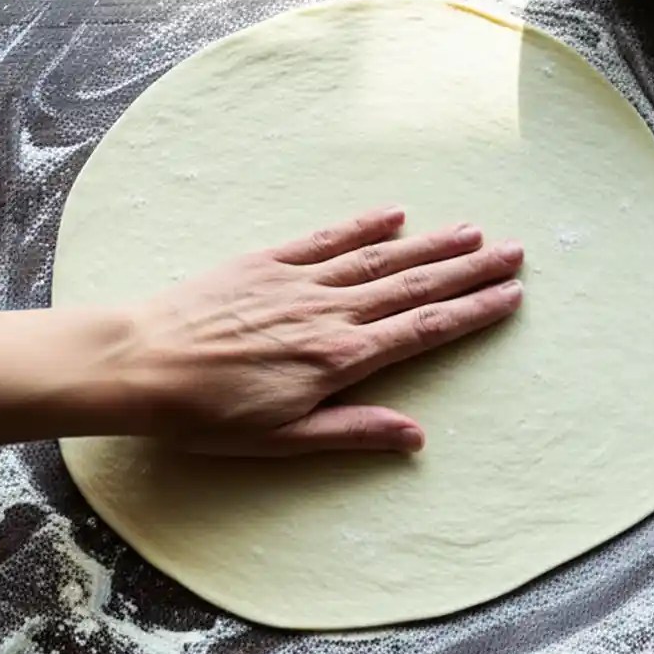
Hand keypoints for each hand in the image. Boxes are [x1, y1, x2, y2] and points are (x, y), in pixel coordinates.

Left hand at [107, 206, 523, 455]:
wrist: (138, 363)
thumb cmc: (206, 414)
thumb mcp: (282, 440)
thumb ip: (352, 431)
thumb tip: (415, 436)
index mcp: (340, 358)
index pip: (423, 329)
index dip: (471, 311)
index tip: (511, 295)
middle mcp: (330, 312)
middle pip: (414, 285)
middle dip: (468, 269)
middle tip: (514, 251)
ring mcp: (299, 281)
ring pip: (380, 257)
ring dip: (430, 242)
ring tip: (472, 229)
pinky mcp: (266, 261)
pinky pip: (326, 238)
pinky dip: (363, 224)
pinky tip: (394, 213)